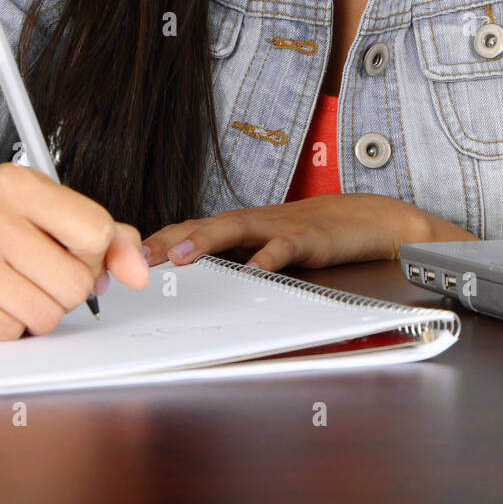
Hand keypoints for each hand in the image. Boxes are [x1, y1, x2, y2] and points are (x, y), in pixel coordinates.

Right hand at [0, 163, 148, 338]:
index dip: (94, 255)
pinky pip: (9, 333)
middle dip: (65, 289)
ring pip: (45, 314)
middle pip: (75, 282)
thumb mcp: (40, 211)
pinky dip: (5, 326)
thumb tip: (140, 270)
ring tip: (10, 287)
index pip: (96, 230)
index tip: (75, 254)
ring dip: (35, 311)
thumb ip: (102, 233)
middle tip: (36, 275)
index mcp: (18, 183)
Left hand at [143, 193, 453, 272]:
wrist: (373, 220)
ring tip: (179, 256)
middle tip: (139, 256)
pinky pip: (286, 247)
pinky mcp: (312, 238)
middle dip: (170, 238)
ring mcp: (283, 226)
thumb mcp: (275, 248)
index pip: (196, 227)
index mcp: (247, 226)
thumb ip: (243, 260)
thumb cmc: (321, 236)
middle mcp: (258, 221)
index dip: (163, 239)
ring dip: (205, 240)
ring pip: (237, 227)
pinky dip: (268, 257)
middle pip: (206, 223)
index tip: (129, 255)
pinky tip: (254, 270)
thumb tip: (204, 282)